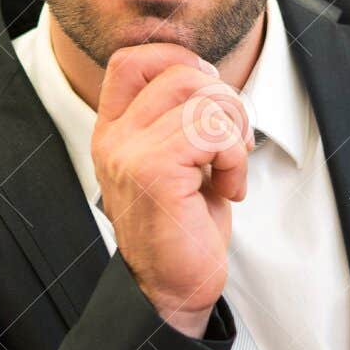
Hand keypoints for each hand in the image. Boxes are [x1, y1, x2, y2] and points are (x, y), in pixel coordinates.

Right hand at [92, 44, 253, 337]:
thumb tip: (209, 76)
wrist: (172, 290)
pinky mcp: (154, 172)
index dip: (179, 60)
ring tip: (229, 168)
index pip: (131, 60)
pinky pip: (212, 132)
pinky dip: (234, 157)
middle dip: (224, 98)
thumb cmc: (182, 229)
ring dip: (234, 130)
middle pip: (177, 71)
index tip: (208, 97)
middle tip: (232, 141)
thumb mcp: (178, 161)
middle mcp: (115, 139)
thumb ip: (180, 118)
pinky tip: (228, 189)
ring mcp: (130, 154)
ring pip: (201, 98)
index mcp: (115, 132)